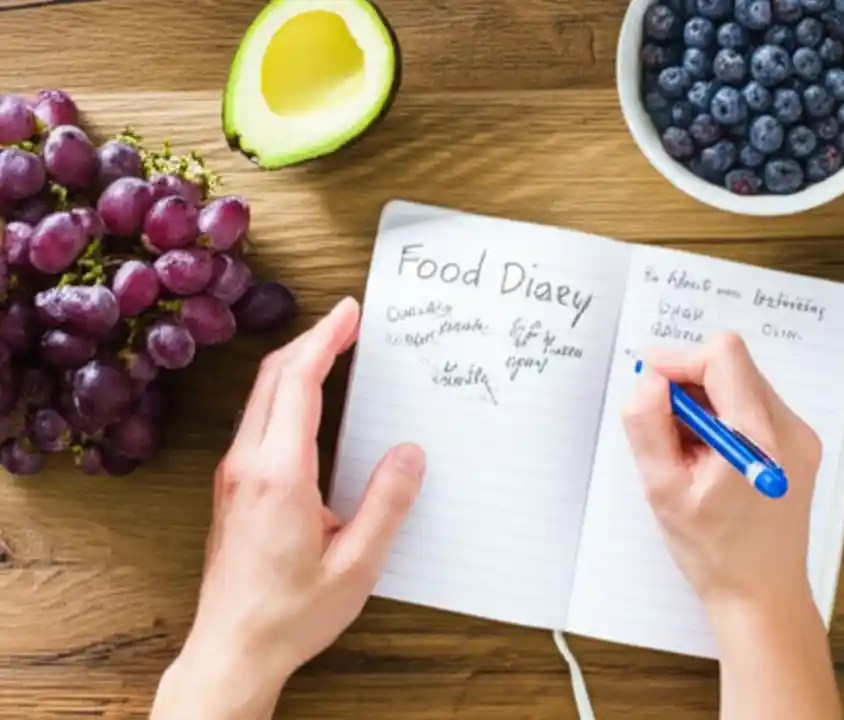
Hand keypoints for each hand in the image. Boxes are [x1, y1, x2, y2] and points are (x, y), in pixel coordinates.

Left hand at [151, 298, 426, 719]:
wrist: (232, 650)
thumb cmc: (290, 614)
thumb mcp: (357, 564)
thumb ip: (387, 503)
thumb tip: (410, 453)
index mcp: (279, 475)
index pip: (300, 383)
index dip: (326, 339)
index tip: (349, 312)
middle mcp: (247, 465)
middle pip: (274, 378)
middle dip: (311, 339)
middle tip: (347, 320)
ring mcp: (233, 475)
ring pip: (261, 397)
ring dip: (296, 365)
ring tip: (333, 350)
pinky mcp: (231, 488)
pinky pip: (257, 421)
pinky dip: (285, 393)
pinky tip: (309, 401)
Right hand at [623, 335, 841, 719]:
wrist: (761, 595)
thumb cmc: (714, 553)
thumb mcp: (664, 490)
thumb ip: (648, 426)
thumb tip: (648, 380)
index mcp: (759, 436)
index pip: (723, 356)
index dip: (680, 361)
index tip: (652, 385)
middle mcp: (789, 429)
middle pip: (733, 367)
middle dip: (690, 385)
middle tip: (663, 427)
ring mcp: (799, 437)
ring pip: (742, 385)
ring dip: (705, 404)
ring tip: (687, 453)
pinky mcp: (798, 447)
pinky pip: (754, 408)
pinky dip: (724, 419)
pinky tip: (708, 460)